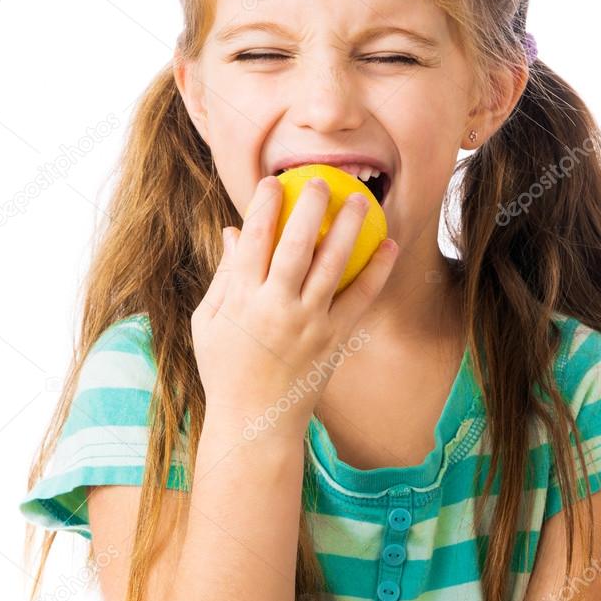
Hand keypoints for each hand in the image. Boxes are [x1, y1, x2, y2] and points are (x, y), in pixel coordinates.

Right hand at [191, 175, 398, 437]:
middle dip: (309, 208)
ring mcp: (309, 324)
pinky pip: (361, 298)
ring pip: (332, 266)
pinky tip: (390, 244)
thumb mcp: (210, 321)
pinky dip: (378, 270)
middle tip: (321, 179)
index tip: (272, 181)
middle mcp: (277, 308)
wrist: (255, 421)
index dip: (263, 208)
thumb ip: (224, 275)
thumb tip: (233, 229)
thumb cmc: (226, 368)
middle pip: (296, 247)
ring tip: (361, 199)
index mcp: (241, 301)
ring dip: (348, 229)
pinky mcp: (335, 339)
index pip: (253, 243)